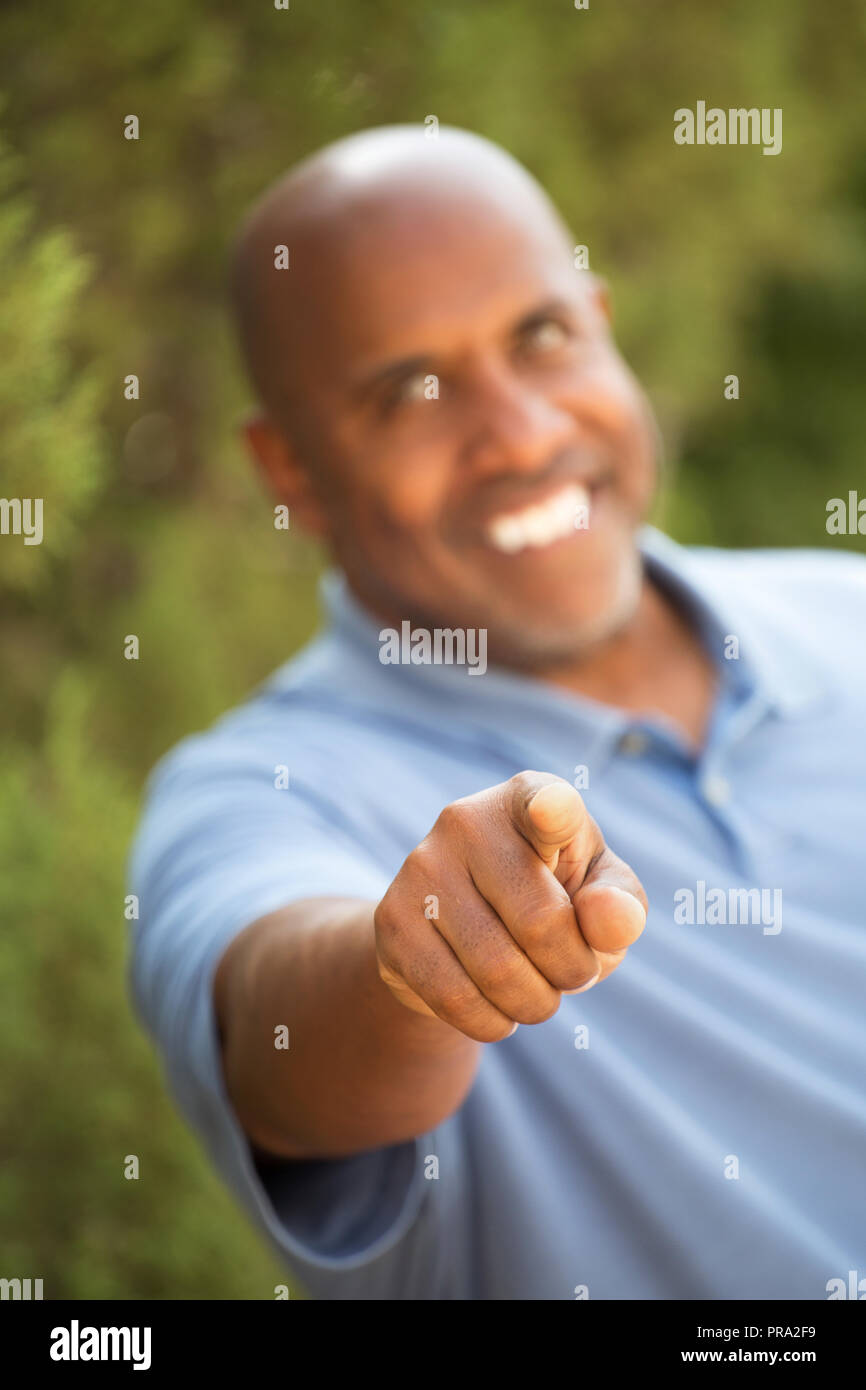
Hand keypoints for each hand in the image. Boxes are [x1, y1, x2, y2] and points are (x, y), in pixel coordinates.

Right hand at [374, 771, 647, 1040]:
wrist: (461, 932)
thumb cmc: (553, 899)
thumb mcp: (598, 892)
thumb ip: (619, 903)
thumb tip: (608, 922)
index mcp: (530, 798)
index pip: (545, 802)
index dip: (553, 810)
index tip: (554, 812)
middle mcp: (467, 820)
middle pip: (542, 925)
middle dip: (572, 971)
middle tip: (571, 973)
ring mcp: (421, 867)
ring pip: (497, 971)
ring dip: (534, 1004)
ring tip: (535, 992)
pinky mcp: (392, 920)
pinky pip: (454, 998)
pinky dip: (492, 1022)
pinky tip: (498, 1010)